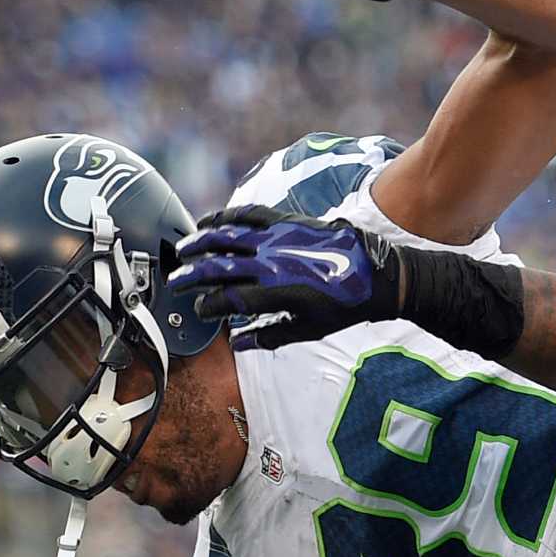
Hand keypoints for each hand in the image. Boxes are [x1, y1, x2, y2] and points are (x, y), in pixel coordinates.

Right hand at [173, 206, 407, 345]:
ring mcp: (279, 238)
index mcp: (277, 294)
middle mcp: (273, 263)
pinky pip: (250, 213)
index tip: (199, 308)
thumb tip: (237, 343)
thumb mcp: (309, 330)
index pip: (228, 298)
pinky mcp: (288, 221)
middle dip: (192, 274)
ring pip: (228, 236)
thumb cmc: (345, 307)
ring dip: (201, 242)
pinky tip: (211, 220)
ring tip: (184, 249)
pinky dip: (226, 215)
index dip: (208, 304)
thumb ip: (270, 335)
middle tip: (176, 280)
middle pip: (220, 266)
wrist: (379, 276)